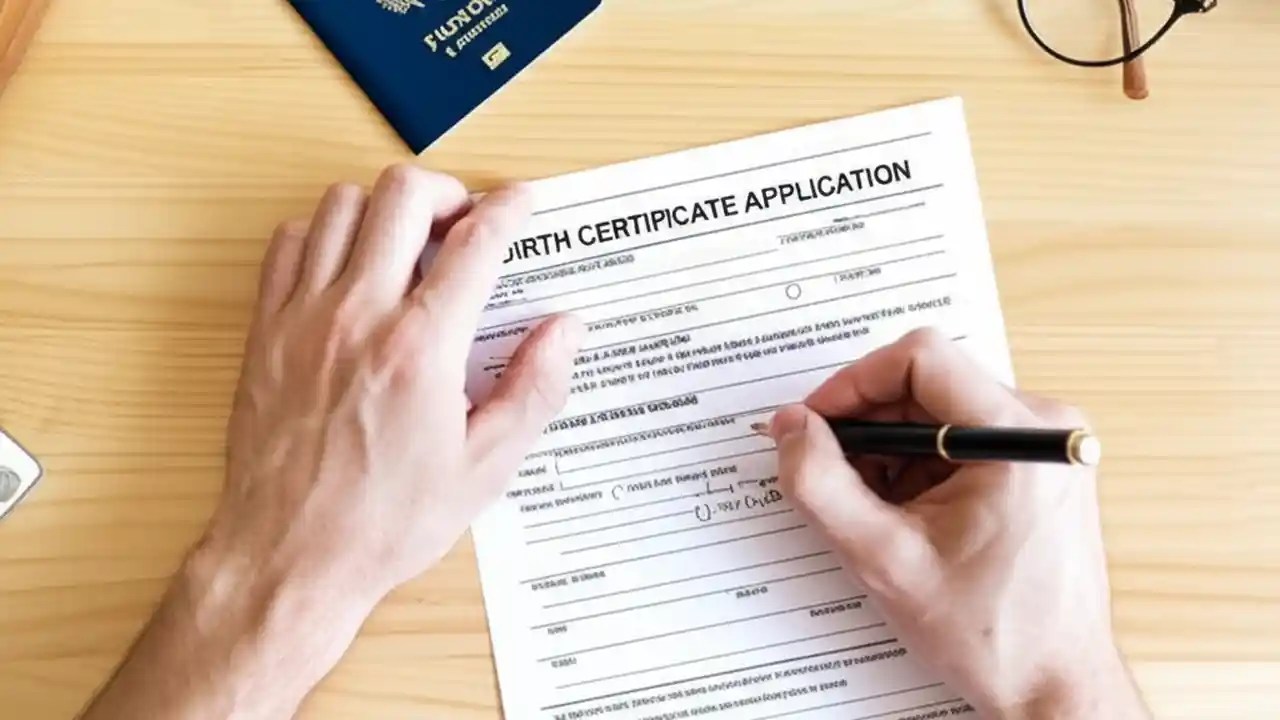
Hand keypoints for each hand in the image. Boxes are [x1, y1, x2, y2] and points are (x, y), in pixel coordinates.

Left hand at [81, 165, 581, 718]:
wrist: (289, 557)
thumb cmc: (384, 522)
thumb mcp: (484, 469)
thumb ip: (533, 388)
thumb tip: (565, 330)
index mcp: (421, 349)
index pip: (476, 243)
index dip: (509, 208)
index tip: (521, 201)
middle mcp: (358, 317)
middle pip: (403, 195)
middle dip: (447, 190)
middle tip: (465, 219)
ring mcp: (303, 318)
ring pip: (341, 204)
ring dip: (384, 207)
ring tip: (408, 240)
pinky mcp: (264, 331)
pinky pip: (289, 243)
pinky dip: (324, 232)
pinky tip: (348, 264)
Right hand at [768, 329, 1148, 719]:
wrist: (1054, 684)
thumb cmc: (993, 634)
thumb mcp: (884, 561)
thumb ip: (822, 486)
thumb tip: (790, 428)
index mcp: (1020, 440)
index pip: (920, 358)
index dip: (853, 383)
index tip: (816, 423)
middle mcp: (1045, 427)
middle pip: (928, 381)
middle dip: (868, 425)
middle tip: (833, 476)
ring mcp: (1047, 445)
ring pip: (940, 409)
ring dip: (891, 450)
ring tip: (877, 510)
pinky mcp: (1039, 463)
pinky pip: (962, 435)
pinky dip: (919, 465)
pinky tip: (907, 514)